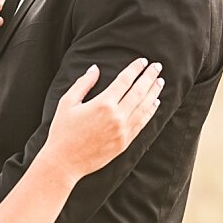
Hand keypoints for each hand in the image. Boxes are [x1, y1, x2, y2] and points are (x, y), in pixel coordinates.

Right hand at [43, 58, 163, 181]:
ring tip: (160, 81)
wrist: (66, 161)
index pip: (124, 81)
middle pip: (139, 92)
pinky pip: (142, 123)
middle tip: (158, 66)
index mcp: (102, 104)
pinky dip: (150, 111)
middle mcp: (117, 116)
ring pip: (144, 107)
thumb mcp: (67, 102)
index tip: (143, 61)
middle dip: (149, 77)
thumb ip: (83, 84)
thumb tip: (95, 69)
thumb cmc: (63, 131)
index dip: (135, 69)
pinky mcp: (125, 142)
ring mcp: (123, 131)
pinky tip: (155, 103)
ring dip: (153, 93)